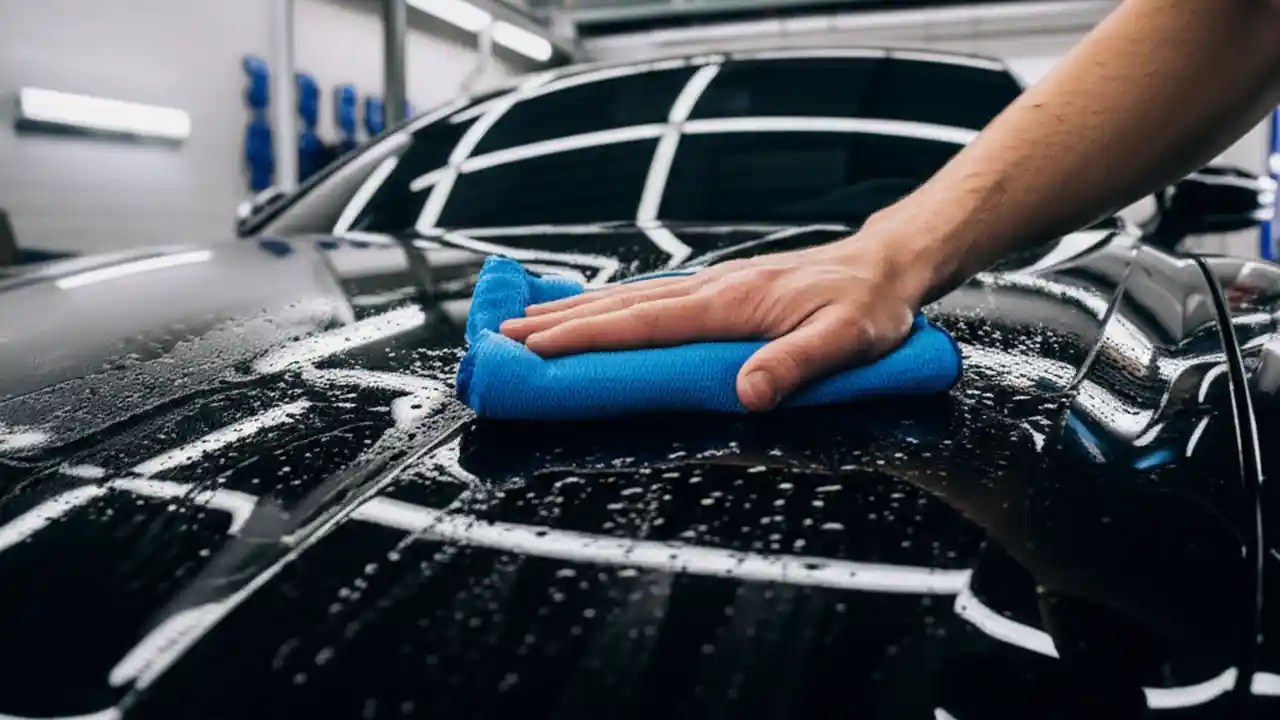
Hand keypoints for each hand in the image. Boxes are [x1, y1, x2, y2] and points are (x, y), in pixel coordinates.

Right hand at [499, 234, 933, 411]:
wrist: (886, 267)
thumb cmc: (868, 308)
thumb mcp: (845, 342)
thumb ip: (794, 367)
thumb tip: (745, 396)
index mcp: (730, 303)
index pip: (643, 323)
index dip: (586, 337)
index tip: (537, 346)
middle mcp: (711, 289)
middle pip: (621, 307)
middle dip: (560, 323)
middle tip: (506, 337)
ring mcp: (713, 286)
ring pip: (630, 298)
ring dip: (576, 310)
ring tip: (529, 319)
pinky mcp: (720, 290)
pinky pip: (651, 296)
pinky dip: (611, 303)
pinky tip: (594, 310)